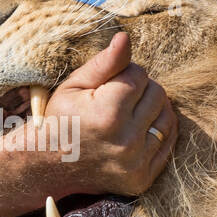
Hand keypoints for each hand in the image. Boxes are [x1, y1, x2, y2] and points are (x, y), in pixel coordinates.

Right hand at [33, 31, 177, 196]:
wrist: (47, 167)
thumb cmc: (60, 119)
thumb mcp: (74, 86)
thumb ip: (104, 62)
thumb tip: (126, 38)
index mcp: (107, 114)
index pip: (139, 74)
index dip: (124, 74)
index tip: (107, 85)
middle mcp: (125, 141)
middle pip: (157, 94)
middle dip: (140, 90)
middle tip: (117, 100)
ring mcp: (135, 163)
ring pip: (167, 117)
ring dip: (152, 110)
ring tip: (128, 114)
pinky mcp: (142, 179)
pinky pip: (168, 142)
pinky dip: (157, 131)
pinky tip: (138, 129)